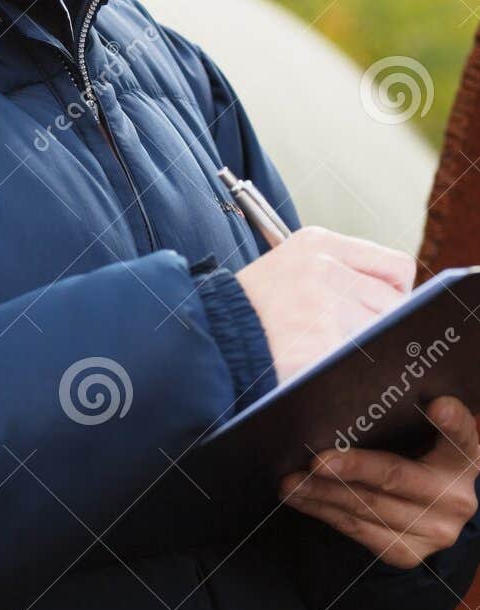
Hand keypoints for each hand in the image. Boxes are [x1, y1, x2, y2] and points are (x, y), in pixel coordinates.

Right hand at [235, 226, 415, 381]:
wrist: (213, 333)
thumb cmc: (253, 305)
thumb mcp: (292, 265)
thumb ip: (340, 269)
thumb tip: (395, 296)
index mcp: (319, 243)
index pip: (396, 266)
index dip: (396, 292)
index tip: (383, 307)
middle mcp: (325, 267)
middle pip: (394, 303)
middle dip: (379, 323)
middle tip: (350, 335)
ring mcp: (325, 305)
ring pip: (380, 332)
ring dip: (362, 346)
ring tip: (328, 347)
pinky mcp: (323, 342)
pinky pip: (361, 358)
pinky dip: (348, 366)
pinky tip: (322, 362)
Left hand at [279, 396, 479, 567]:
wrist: (427, 509)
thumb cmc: (411, 452)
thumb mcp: (417, 434)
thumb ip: (396, 415)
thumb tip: (337, 393)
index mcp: (462, 456)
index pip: (461, 433)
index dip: (451, 420)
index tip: (437, 405)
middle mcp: (456, 497)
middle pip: (397, 476)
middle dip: (353, 468)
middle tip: (315, 461)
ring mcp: (435, 530)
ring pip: (369, 508)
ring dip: (323, 493)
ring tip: (290, 480)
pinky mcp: (409, 553)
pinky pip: (359, 531)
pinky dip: (324, 512)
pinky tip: (301, 498)